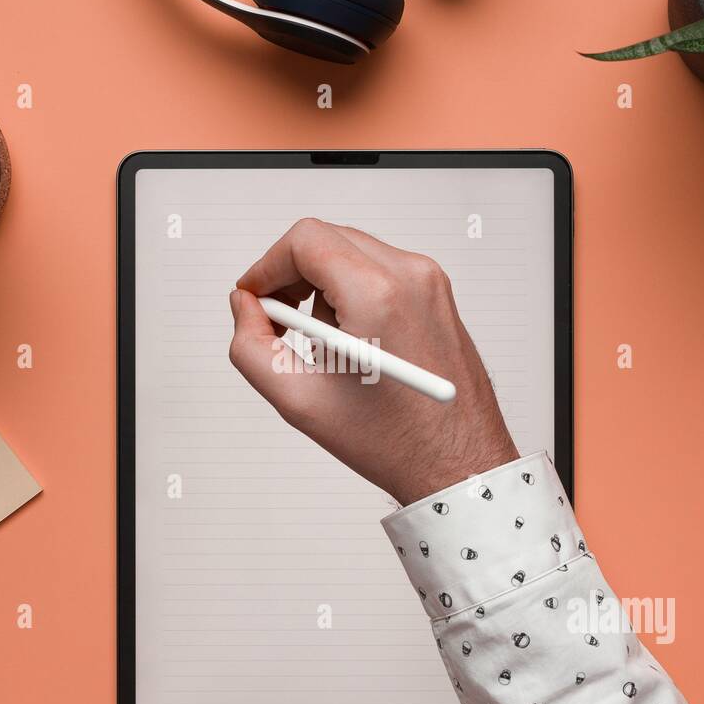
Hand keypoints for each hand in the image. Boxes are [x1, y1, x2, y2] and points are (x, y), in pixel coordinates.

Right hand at [228, 219, 518, 505]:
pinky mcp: (438, 295)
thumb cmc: (392, 442)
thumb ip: (252, 345)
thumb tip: (244, 305)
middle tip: (277, 319)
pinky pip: (380, 271)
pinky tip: (351, 343)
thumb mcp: (299, 399)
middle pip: (328, 239)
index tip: (254, 296)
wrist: (458, 464)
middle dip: (291, 274)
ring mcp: (431, 283)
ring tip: (322, 344)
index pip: (305, 241)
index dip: (267, 266)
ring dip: (322, 287)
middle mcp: (411, 277)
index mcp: (378, 296)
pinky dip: (352, 293)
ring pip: (352, 253)